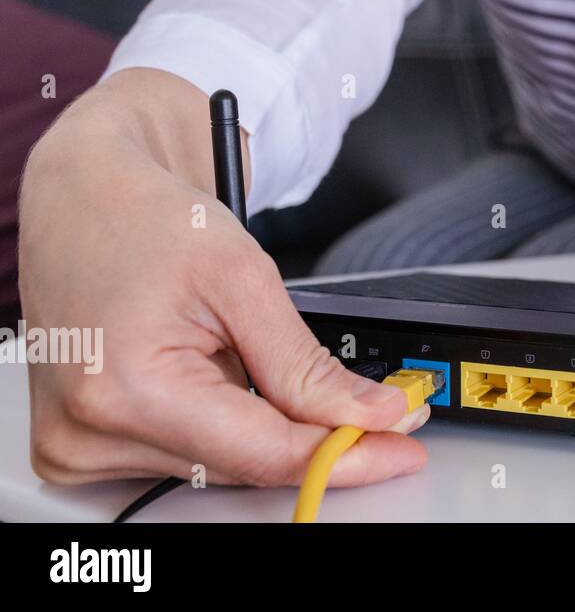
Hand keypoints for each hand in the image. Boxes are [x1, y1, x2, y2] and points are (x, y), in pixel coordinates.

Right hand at [19, 69, 427, 485]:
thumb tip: (370, 413)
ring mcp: (78, 444)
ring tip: (239, 346)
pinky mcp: (81, 445)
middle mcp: (88, 432)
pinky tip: (213, 368)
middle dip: (317, 434)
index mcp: (126, 389)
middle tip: (379, 406)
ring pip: (219, 463)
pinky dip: (222, 419)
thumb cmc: (150, 221)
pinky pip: (185, 452)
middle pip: (243, 464)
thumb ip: (305, 363)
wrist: (84, 202)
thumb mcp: (244, 278)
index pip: (263, 453)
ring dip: (259, 420)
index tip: (404, 444)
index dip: (346, 453)